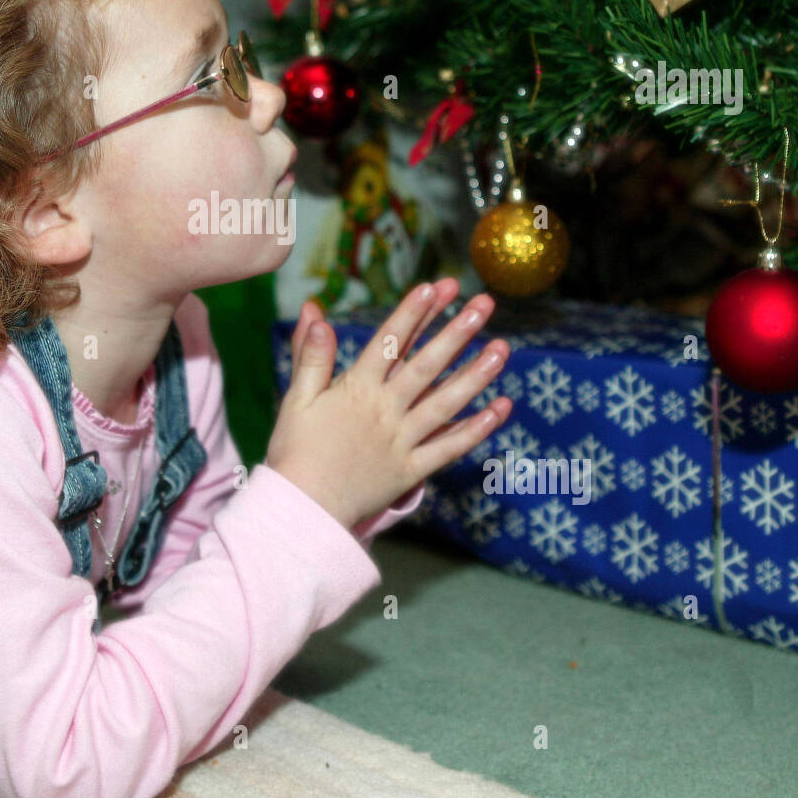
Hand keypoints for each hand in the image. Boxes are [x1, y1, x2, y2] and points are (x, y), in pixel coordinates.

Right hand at [267, 279, 512, 529]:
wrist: (302, 510)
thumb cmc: (295, 452)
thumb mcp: (295, 399)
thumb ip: (309, 355)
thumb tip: (315, 312)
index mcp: (356, 389)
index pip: (388, 342)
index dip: (413, 312)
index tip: (435, 287)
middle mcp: (385, 410)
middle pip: (426, 365)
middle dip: (455, 332)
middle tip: (483, 305)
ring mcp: (402, 441)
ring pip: (445, 403)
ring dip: (475, 375)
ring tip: (502, 349)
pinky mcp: (411, 470)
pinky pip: (449, 449)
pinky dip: (476, 430)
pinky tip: (500, 409)